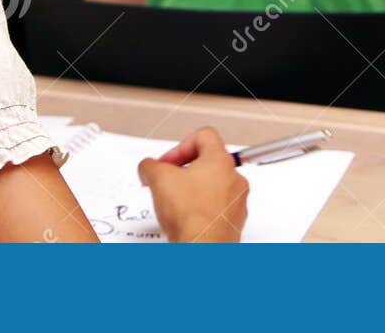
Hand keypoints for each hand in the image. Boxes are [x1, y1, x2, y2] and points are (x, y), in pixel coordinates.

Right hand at [138, 127, 248, 242]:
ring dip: (192, 190)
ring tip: (175, 203)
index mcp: (221, 161)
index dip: (180, 146)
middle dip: (184, 171)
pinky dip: (200, 209)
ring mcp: (237, 202)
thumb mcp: (158, 178)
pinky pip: (216, 208)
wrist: (203, 247)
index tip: (168, 162)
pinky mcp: (233, 222)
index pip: (204, 136)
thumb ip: (150, 165)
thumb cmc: (192, 216)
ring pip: (213, 186)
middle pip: (208, 163)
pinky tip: (185, 219)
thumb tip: (148, 167)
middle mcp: (234, 179)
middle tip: (168, 182)